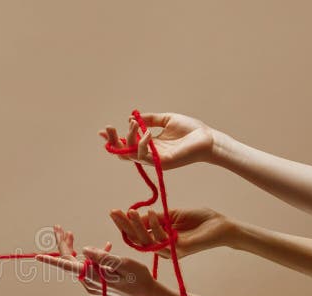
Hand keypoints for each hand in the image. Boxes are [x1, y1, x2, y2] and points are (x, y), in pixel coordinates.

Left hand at [36, 226, 168, 295]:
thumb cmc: (140, 278)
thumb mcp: (124, 263)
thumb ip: (103, 256)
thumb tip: (84, 250)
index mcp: (93, 277)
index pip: (68, 266)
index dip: (52, 260)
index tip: (38, 256)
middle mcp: (89, 283)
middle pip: (70, 262)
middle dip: (64, 244)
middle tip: (61, 229)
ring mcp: (92, 285)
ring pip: (78, 263)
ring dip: (76, 249)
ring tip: (71, 234)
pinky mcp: (97, 285)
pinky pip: (89, 268)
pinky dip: (92, 256)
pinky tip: (104, 247)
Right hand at [99, 112, 214, 169]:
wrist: (207, 139)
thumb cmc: (191, 130)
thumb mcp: (167, 119)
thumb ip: (150, 119)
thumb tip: (133, 117)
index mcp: (149, 144)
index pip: (127, 143)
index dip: (114, 138)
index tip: (104, 130)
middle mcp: (149, 153)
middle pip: (123, 152)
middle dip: (113, 141)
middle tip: (108, 129)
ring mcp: (155, 160)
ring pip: (131, 154)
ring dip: (128, 138)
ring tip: (134, 124)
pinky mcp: (161, 163)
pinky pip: (144, 156)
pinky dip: (142, 144)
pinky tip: (147, 133)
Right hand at [109, 208, 234, 257]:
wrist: (221, 226)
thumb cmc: (199, 219)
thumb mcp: (172, 214)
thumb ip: (154, 217)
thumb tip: (135, 215)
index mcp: (158, 239)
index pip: (136, 233)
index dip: (125, 223)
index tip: (115, 211)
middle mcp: (161, 247)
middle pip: (136, 239)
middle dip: (124, 225)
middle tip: (114, 212)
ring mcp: (169, 250)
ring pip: (145, 241)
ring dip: (136, 225)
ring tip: (130, 211)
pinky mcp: (177, 250)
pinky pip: (161, 239)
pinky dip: (154, 225)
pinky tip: (151, 212)